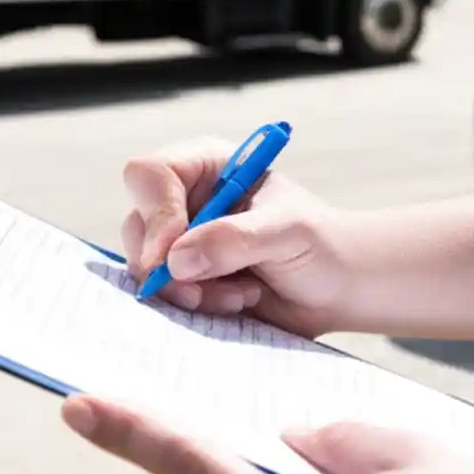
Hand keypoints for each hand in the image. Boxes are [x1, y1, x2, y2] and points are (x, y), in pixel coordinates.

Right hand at [122, 137, 349, 337]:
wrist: (336, 287)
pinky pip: (163, 296)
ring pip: (145, 267)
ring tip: (240, 294)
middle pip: (137, 225)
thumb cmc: (319, 245)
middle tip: (201, 292)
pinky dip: (194, 307)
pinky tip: (237, 302)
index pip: (150, 174)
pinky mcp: (185, 279)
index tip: (171, 255)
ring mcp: (180, 241)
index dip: (155, 214)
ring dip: (187, 291)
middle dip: (166, 267)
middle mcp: (185, 199)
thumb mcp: (286, 233)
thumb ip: (234, 240)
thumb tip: (176, 259)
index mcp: (208, 167)